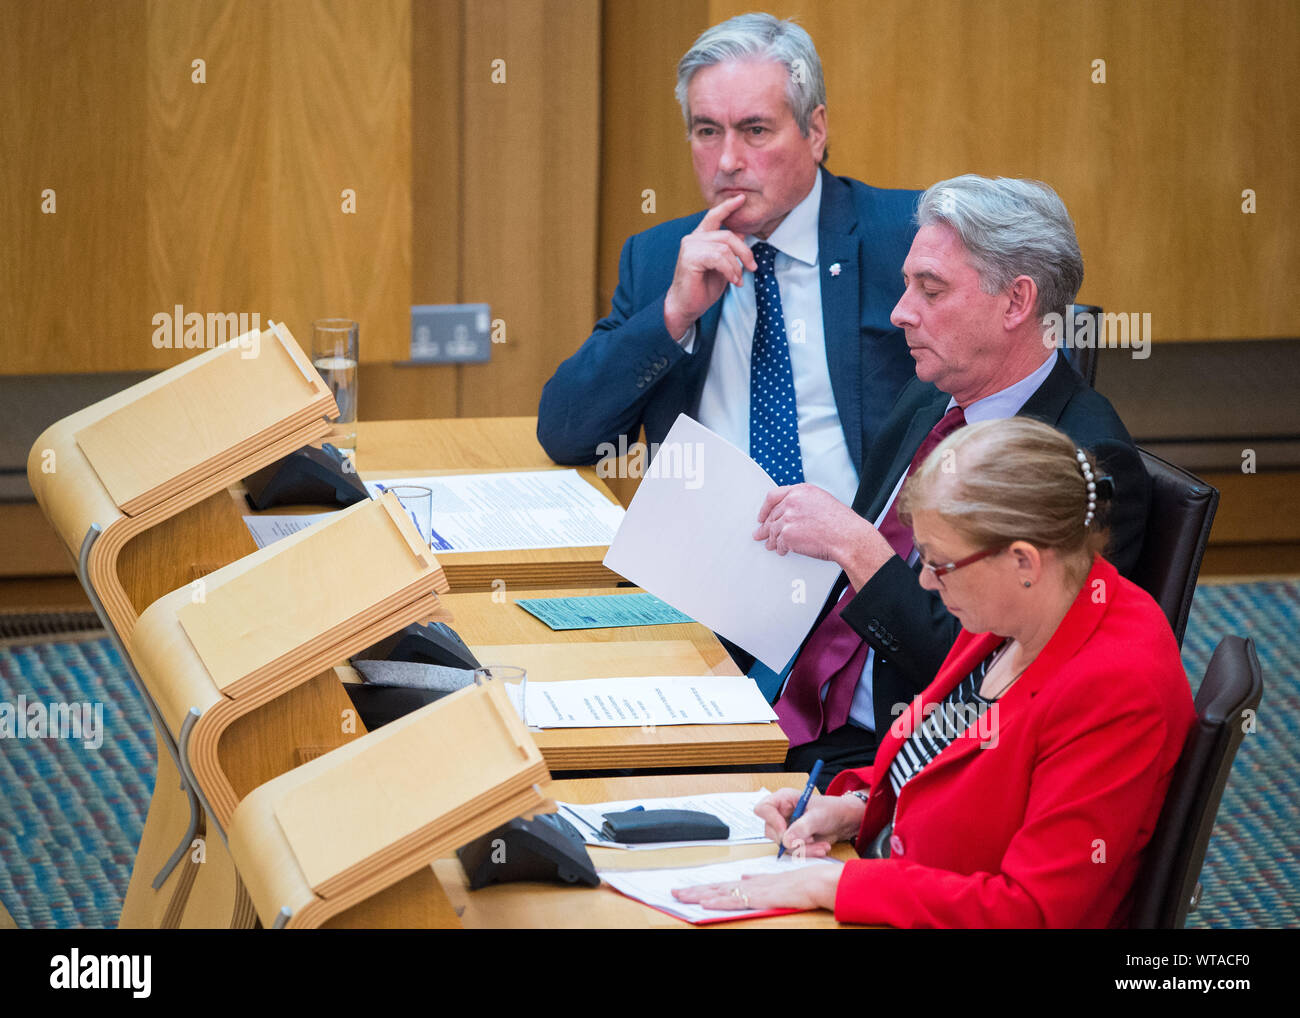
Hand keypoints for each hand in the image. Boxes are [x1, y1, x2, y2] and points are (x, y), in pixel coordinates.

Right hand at [663, 194, 755, 338]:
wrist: (686, 307)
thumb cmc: (702, 288)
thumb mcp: (722, 266)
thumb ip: (729, 250)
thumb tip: (742, 234)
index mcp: (700, 238)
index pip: (714, 216)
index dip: (728, 206)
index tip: (741, 198)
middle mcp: (693, 238)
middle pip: (728, 235)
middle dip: (745, 252)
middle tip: (753, 267)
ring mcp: (690, 246)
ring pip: (725, 248)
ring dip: (736, 266)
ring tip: (738, 280)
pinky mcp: (690, 258)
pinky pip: (718, 258)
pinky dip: (730, 270)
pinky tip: (733, 281)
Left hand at [671, 862, 842, 912]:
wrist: (816, 882)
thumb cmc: (802, 882)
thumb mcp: (777, 881)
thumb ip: (760, 880)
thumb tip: (745, 877)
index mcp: (752, 882)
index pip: (724, 885)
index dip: (705, 887)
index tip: (689, 888)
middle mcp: (750, 885)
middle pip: (717, 887)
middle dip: (694, 890)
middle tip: (674, 892)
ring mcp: (753, 891)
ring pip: (721, 892)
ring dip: (699, 894)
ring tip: (681, 896)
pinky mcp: (759, 898)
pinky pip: (735, 900)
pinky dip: (719, 901)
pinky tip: (705, 902)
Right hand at [754, 787, 865, 856]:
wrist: (845, 821)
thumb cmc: (832, 810)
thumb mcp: (818, 817)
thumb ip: (802, 827)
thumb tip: (786, 841)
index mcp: (783, 799)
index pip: (763, 809)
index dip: (772, 821)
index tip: (786, 833)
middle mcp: (780, 813)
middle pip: (772, 831)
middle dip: (793, 840)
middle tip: (810, 840)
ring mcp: (785, 827)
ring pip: (783, 844)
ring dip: (803, 849)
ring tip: (822, 846)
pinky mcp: (793, 840)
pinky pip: (793, 851)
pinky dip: (807, 852)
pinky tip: (821, 848)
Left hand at [755, 484, 896, 585]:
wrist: (847, 536)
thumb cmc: (841, 523)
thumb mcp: (822, 501)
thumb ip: (803, 503)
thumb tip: (791, 512)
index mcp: (801, 491)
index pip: (773, 496)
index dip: (765, 508)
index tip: (762, 516)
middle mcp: (792, 502)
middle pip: (771, 515)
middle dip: (766, 527)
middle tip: (761, 533)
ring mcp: (788, 518)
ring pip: (773, 531)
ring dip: (772, 540)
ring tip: (771, 545)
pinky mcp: (787, 534)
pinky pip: (779, 544)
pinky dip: (780, 549)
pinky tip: (782, 550)